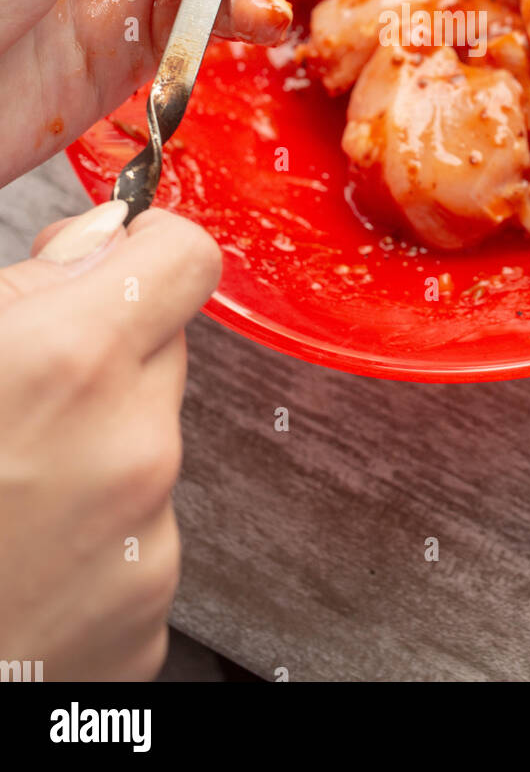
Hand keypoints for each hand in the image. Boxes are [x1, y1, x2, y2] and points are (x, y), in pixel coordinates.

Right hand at [0, 201, 219, 681]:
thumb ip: (29, 281)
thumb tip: (104, 241)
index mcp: (74, 363)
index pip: (187, 256)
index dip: (148, 249)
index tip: (116, 264)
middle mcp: (133, 448)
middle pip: (165, 353)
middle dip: (105, 358)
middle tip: (21, 399)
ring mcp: (147, 540)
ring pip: (150, 447)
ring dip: (97, 449)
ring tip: (6, 491)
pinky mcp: (147, 613)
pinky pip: (142, 536)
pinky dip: (95, 537)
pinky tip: (22, 555)